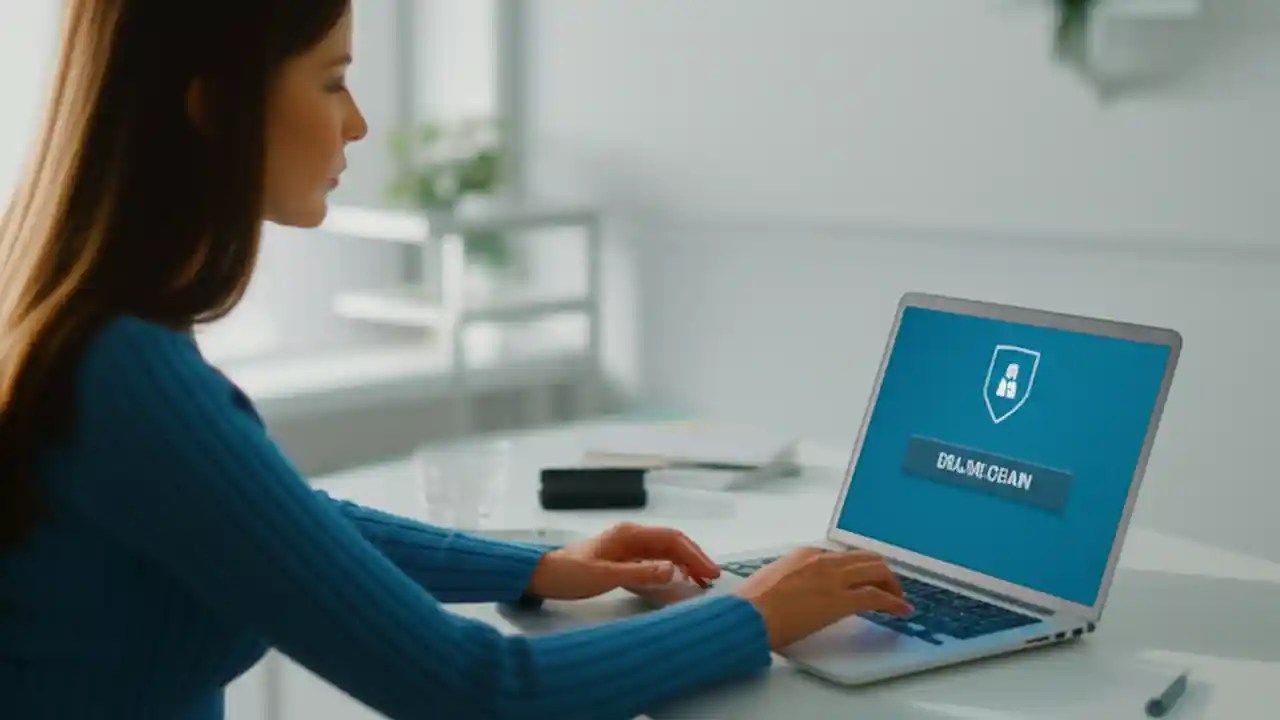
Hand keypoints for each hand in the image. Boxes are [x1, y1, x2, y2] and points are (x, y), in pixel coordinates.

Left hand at [525, 522, 720, 600]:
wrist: (541, 576)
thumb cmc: (569, 573)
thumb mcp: (604, 576)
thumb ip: (640, 573)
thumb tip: (674, 570)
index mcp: (629, 534)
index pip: (671, 539)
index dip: (694, 554)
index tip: (710, 571)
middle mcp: (631, 536)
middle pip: (671, 544)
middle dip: (694, 559)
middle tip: (712, 578)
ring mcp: (627, 547)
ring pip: (665, 552)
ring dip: (684, 564)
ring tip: (701, 581)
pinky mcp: (622, 559)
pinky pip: (654, 561)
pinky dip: (670, 570)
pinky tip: (677, 580)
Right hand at [732, 547, 912, 649]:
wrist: (749, 615)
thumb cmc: (751, 604)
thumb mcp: (771, 579)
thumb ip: (790, 578)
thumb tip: (795, 589)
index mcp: (805, 554)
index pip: (843, 556)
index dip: (858, 569)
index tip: (863, 580)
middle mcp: (823, 560)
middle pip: (865, 558)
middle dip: (881, 572)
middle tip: (888, 587)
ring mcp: (833, 578)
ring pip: (876, 571)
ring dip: (892, 584)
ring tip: (897, 598)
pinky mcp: (841, 600)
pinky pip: (877, 597)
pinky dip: (894, 602)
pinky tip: (900, 610)